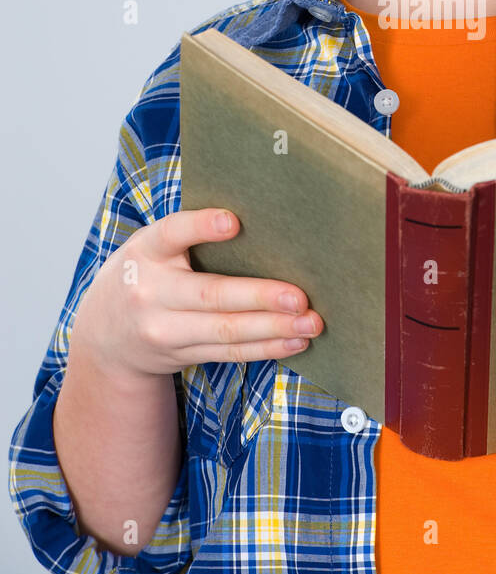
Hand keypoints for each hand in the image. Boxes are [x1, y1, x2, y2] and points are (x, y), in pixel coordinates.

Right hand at [69, 207, 323, 381]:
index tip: (234, 221)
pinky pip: (230, 353)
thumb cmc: (147, 272)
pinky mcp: (182, 354)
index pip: (172, 233)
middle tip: (300, 297)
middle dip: (259, 297)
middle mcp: (152, 293)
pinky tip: (296, 340)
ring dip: (274, 328)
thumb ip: (190, 235)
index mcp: (147, 252)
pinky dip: (266, 348)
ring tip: (311, 322)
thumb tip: (262, 219)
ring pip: (226, 331)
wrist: (106, 332)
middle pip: (211, 295)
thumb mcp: (152, 247)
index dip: (201, 226)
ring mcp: (166, 330)